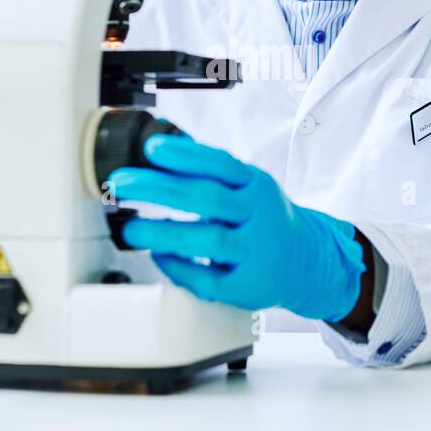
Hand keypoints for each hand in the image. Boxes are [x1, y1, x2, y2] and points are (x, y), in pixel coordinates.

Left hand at [110, 133, 366, 321]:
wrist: (308, 261)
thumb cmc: (266, 219)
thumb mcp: (250, 185)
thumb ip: (212, 170)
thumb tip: (165, 143)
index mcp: (256, 186)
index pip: (221, 164)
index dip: (186, 155)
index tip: (151, 148)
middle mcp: (258, 216)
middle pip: (210, 198)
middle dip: (161, 189)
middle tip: (123, 184)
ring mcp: (254, 252)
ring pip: (210, 240)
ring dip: (165, 234)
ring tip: (131, 230)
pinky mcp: (246, 286)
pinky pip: (209, 280)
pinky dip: (180, 268)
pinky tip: (160, 256)